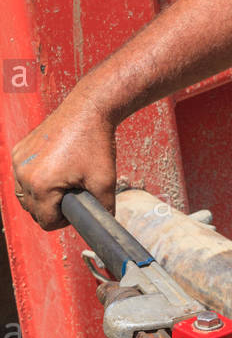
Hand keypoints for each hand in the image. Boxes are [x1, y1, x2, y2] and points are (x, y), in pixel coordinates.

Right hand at [11, 96, 117, 230]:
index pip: (46, 222)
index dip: (64, 221)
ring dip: (41, 196)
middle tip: (73, 193)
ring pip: (24, 196)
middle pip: (33, 211)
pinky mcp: (18, 151)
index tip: (77, 206)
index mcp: (42, 186)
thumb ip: (103, 210)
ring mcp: (18, 162)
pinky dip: (35, 179)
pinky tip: (54, 170)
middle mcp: (24, 175)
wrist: (87, 111)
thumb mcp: (106, 182)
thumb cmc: (96, 144)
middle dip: (52, 208)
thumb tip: (105, 227)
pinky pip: (21, 177)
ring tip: (63, 184)